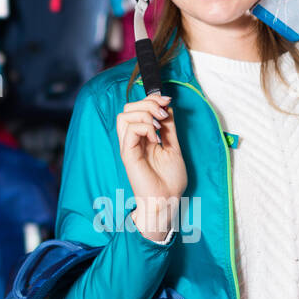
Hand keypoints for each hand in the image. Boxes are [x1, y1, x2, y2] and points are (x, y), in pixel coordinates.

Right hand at [116, 92, 187, 240]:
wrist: (168, 199)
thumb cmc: (170, 180)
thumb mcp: (173, 146)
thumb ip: (168, 127)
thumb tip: (166, 106)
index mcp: (143, 136)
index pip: (138, 107)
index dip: (151, 98)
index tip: (167, 100)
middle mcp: (133, 139)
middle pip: (129, 107)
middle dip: (148, 103)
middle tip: (163, 116)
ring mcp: (129, 146)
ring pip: (124, 115)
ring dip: (145, 114)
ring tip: (158, 128)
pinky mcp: (128, 154)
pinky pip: (130, 130)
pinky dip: (144, 128)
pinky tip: (154, 139)